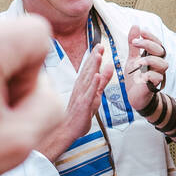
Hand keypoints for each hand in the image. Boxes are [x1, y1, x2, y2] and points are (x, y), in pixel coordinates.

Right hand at [38, 44, 112, 159]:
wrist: (66, 130)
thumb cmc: (80, 114)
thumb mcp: (94, 95)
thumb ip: (102, 81)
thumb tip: (108, 67)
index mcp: (82, 85)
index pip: (89, 68)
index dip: (94, 56)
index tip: (99, 45)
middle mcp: (80, 88)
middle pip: (88, 70)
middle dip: (94, 57)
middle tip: (99, 45)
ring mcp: (81, 95)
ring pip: (88, 78)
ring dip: (93, 66)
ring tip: (99, 54)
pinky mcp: (83, 105)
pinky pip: (89, 93)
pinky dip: (94, 84)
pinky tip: (98, 75)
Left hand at [125, 26, 167, 113]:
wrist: (134, 96)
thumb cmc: (135, 77)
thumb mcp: (132, 58)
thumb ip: (133, 44)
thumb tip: (136, 26)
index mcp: (153, 57)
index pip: (157, 43)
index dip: (151, 36)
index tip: (141, 31)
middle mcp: (158, 65)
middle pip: (161, 51)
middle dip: (148, 45)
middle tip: (135, 43)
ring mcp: (158, 75)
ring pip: (162, 64)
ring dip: (149, 60)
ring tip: (137, 63)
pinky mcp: (155, 85)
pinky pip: (157, 78)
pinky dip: (148, 75)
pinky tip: (139, 76)